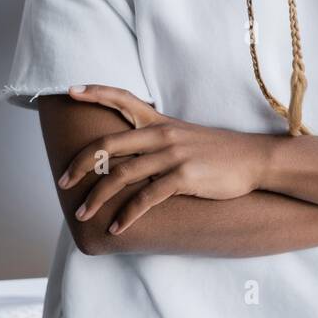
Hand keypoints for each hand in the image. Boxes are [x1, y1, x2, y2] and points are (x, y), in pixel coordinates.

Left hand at [58, 85, 270, 233]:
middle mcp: (162, 135)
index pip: (124, 99)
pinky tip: (117, 227)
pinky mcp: (184, 177)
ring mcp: (173, 155)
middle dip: (81, 163)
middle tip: (63, 182)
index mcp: (161, 122)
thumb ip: (157, 141)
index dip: (96, 92)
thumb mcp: (185, 137)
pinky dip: (128, 214)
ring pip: (122, 174)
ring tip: (83, 213)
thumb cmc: (219, 152)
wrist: (255, 159)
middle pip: (109, 144)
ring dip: (98, 197)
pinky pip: (147, 197)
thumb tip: (128, 154)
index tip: (71, 90)